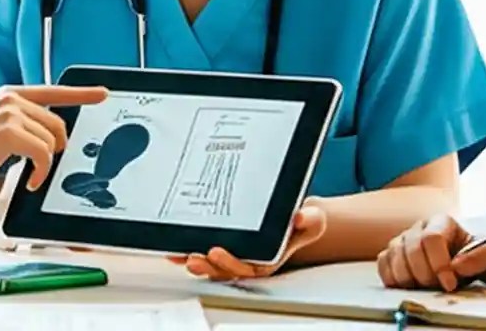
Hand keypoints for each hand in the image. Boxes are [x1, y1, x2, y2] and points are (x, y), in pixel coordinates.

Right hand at [0, 84, 108, 194]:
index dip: (81, 93)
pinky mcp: (9, 131)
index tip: (103, 93)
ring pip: (52, 140)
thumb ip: (23, 124)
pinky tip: (29, 181)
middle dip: (56, 149)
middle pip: (58, 123)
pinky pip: (44, 153)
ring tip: (30, 175)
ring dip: (45, 164)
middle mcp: (12, 98)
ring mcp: (10, 112)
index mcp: (10, 94)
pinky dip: (41, 172)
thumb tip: (54, 137)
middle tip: (41, 165)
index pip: (54, 91)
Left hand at [176, 204, 326, 279]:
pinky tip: (174, 247)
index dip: (231, 264)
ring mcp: (230, 254)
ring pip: (210, 264)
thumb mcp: (311, 220)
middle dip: (209, 265)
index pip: (247, 269)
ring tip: (182, 254)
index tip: (218, 252)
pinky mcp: (218, 244)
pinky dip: (186, 250)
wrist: (288, 215)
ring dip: (195, 261)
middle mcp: (246, 261)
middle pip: (224, 269)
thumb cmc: (297, 222)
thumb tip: (302, 216)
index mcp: (266, 261)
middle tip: (197, 255)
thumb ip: (309, 221)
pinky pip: (200, 250)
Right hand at [378, 214, 485, 291]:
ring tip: (426, 288)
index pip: (431, 238)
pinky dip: (393, 278)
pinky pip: (382, 265)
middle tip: (438, 287)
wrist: (464, 266)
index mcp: (441, 222)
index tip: (450, 284)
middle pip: (411, 249)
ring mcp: (401, 241)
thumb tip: (458, 264)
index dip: (439, 263)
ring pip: (394, 258)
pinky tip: (409, 286)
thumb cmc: (473, 260)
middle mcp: (418, 228)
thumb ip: (478, 258)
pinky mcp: (390, 255)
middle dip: (425, 274)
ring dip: (409, 279)